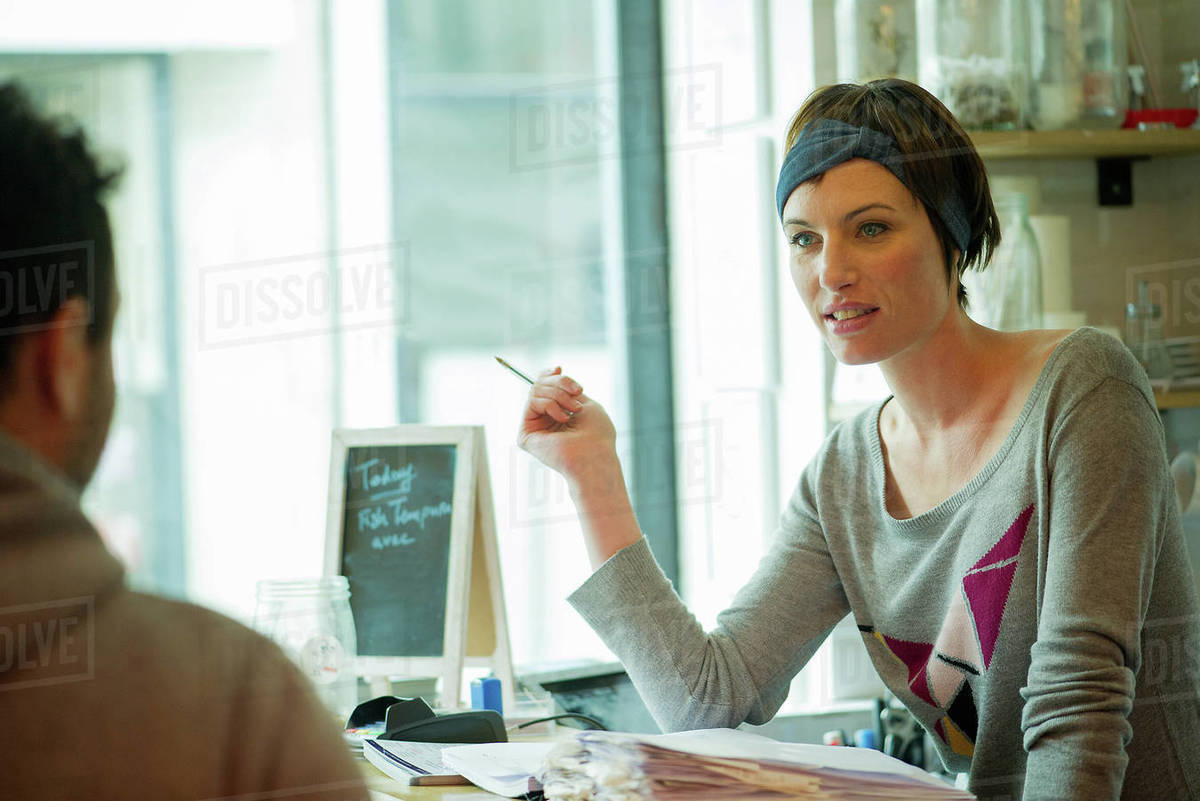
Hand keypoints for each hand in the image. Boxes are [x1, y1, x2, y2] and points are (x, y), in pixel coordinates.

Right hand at [517, 367, 617, 486]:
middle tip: (577, 392)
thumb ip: (567, 389)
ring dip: (559, 394)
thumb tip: (556, 369)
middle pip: (539, 384)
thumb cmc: (597, 434)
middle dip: (560, 383)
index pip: (545, 387)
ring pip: (535, 390)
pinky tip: (563, 419)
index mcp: (559, 414)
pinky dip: (551, 405)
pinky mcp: (525, 435)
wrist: (595, 454)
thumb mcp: (586, 402)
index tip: (559, 368)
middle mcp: (544, 421)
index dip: (550, 374)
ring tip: (573, 410)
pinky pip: (533, 402)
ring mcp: (534, 427)